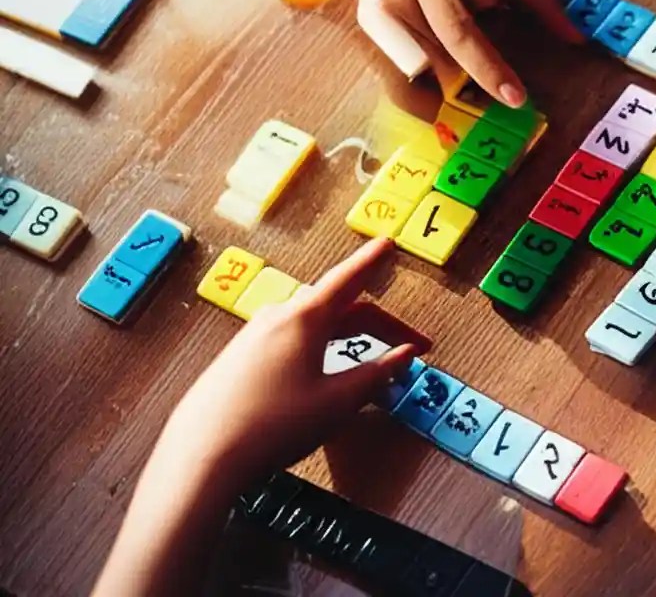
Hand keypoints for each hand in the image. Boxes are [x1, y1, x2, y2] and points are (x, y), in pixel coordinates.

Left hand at [157, 239, 415, 484]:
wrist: (203, 455)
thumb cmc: (273, 425)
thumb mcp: (338, 402)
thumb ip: (377, 374)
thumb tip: (404, 356)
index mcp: (305, 318)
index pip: (349, 279)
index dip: (372, 262)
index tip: (387, 244)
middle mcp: (278, 318)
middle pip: (337, 309)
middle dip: (377, 324)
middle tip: (408, 345)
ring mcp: (254, 337)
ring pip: (313, 327)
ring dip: (348, 339)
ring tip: (369, 365)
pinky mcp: (240, 359)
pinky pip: (291, 343)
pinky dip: (320, 351)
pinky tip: (324, 378)